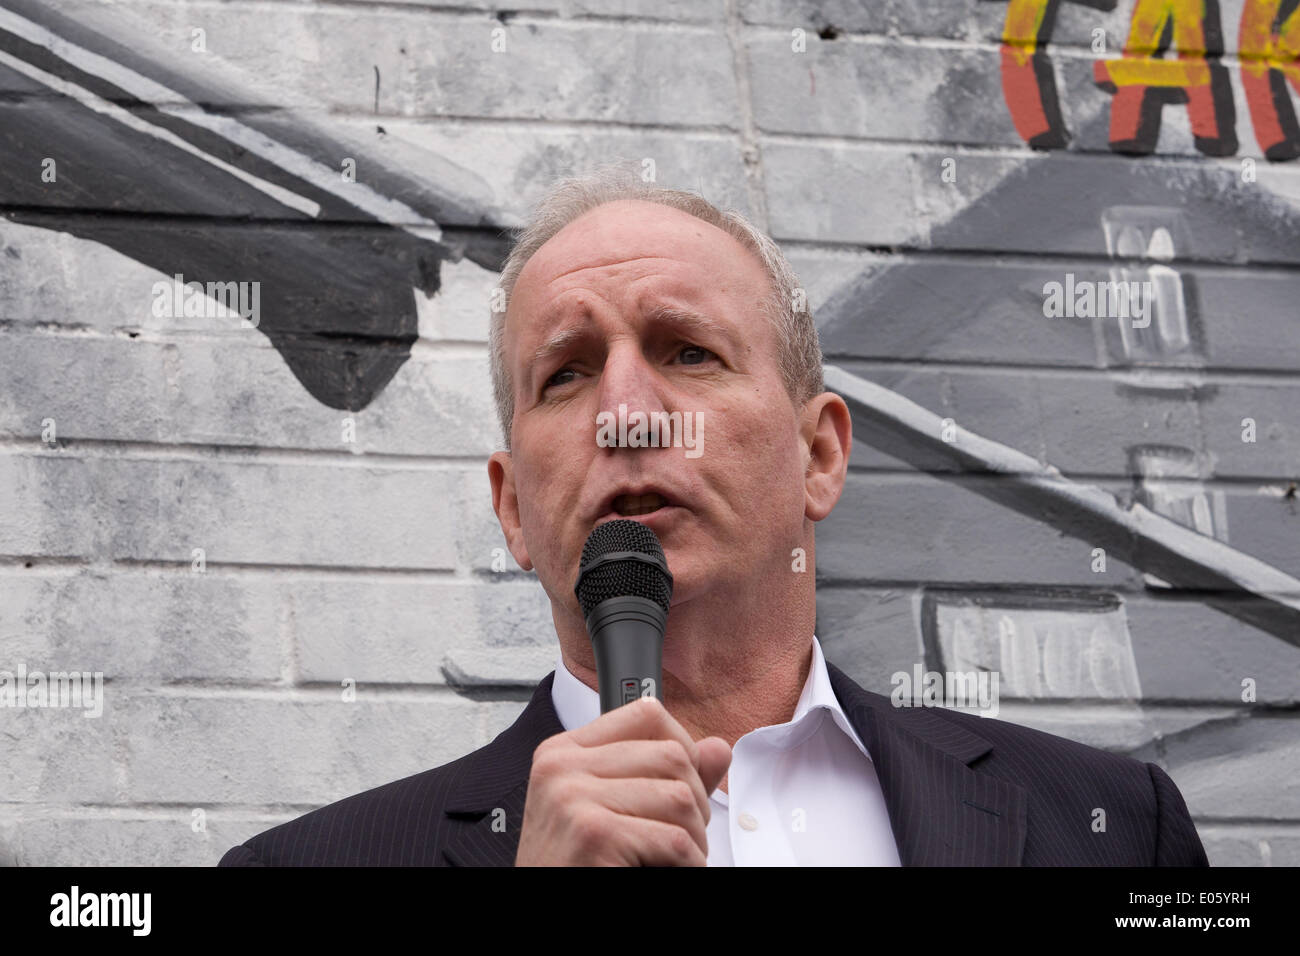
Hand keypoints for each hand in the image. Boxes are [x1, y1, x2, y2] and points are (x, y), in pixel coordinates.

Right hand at [515, 696, 731, 865]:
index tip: (682, 785)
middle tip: (682, 836)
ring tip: (676, 858)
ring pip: (679, 796)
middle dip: (694, 801)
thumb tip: (719, 747)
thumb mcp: (615, 811)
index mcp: (564, 752)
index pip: (646, 714)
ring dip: (694, 838)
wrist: (544, 919)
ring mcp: (573, 796)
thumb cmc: (577, 866)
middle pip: (671, 754)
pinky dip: (688, 864)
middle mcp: (562, 766)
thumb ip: (665, 777)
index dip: (682, 748)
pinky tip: (671, 871)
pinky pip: (674, 840)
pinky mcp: (593, 833)